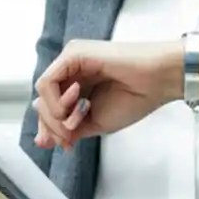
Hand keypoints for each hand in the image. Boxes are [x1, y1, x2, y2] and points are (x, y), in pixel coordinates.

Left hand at [32, 39, 182, 149]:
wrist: (156, 82)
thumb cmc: (134, 98)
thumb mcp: (94, 123)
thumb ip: (69, 129)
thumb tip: (43, 139)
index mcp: (77, 84)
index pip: (48, 106)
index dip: (50, 128)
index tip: (65, 144)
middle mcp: (70, 70)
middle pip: (42, 99)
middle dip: (51, 124)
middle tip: (68, 138)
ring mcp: (70, 60)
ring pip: (42, 92)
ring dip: (55, 115)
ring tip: (78, 119)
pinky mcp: (73, 54)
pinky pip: (47, 82)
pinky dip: (56, 101)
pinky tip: (76, 105)